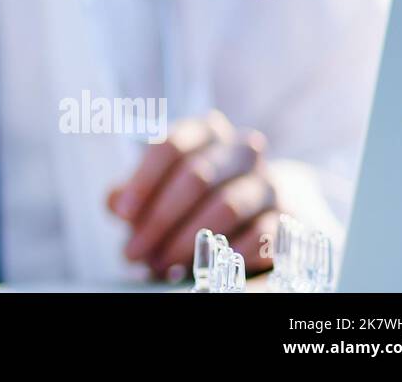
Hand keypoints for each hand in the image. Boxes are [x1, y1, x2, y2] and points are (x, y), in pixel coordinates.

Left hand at [107, 110, 278, 279]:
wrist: (258, 209)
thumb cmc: (191, 195)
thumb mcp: (157, 187)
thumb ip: (131, 191)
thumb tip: (114, 202)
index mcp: (205, 132)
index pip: (171, 146)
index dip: (142, 181)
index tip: (122, 215)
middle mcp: (241, 150)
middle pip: (197, 176)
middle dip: (159, 218)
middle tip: (133, 251)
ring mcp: (268, 183)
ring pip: (226, 206)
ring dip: (186, 240)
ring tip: (159, 265)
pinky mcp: (287, 218)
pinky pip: (257, 235)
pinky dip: (224, 255)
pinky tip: (200, 269)